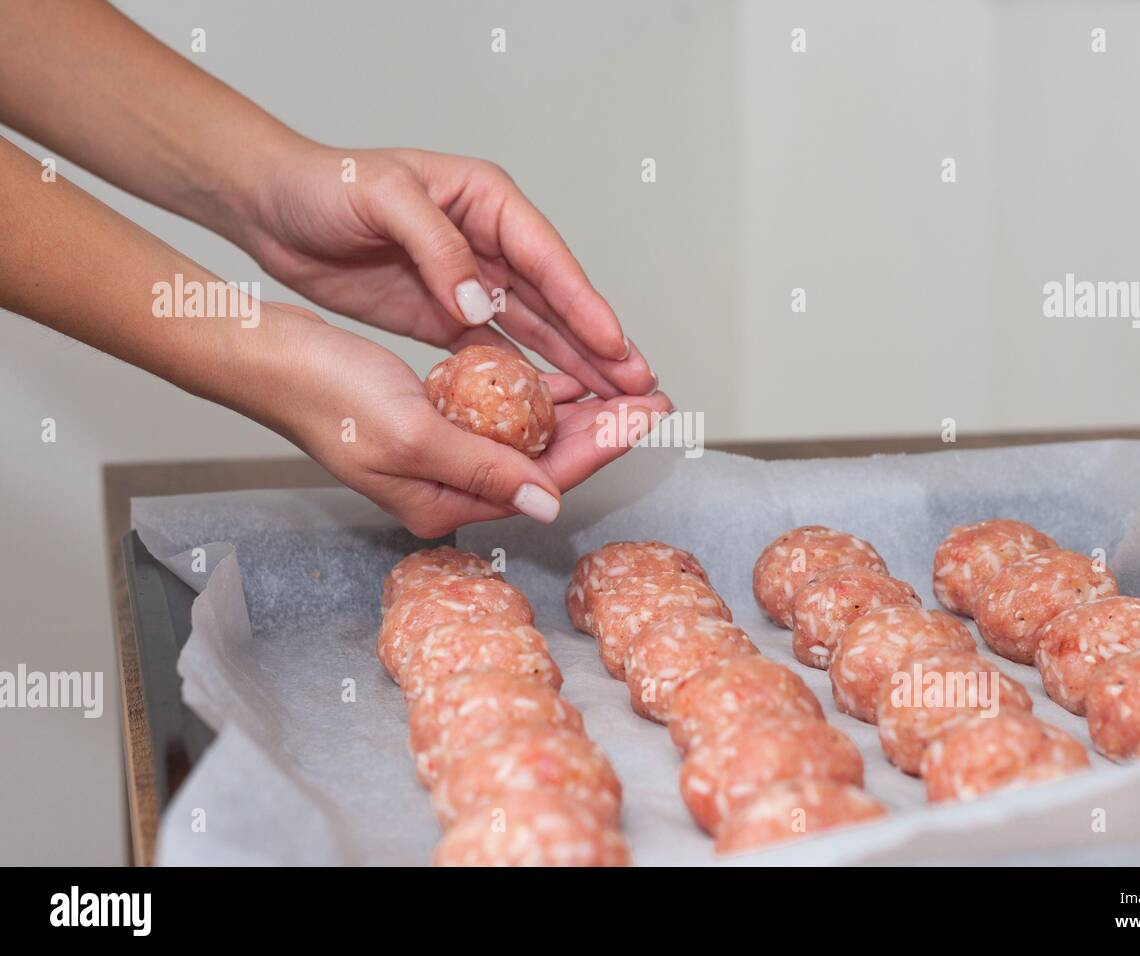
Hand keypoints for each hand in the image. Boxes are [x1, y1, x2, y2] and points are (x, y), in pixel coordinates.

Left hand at [239, 144, 655, 399]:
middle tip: (640, 389)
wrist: (272, 206)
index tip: (616, 347)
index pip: (549, 260)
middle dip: (599, 347)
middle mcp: (489, 241)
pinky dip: (526, 377)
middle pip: (557, 301)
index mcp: (487, 201)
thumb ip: (437, 248)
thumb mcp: (381, 198)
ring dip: (574, 367)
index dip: (587, 306)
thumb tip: (481, 303)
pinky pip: (497, 350)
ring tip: (613, 402)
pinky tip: (553, 405)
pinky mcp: (445, 313)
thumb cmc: (324, 185)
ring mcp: (470, 281)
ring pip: (536, 330)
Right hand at [253, 304, 669, 537]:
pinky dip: (534, 398)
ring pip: (528, 439)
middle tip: (656, 400)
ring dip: (577, 413)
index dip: (602, 446)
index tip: (647, 416)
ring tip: (626, 389)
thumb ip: (482, 468)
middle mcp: (448, 489)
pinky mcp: (434, 427)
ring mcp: (442, 459)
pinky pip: (500, 418)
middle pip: (546, 462)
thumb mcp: (411, 433)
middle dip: (604, 430)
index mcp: (443, 503)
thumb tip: (548, 501)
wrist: (270, 358)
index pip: (544, 479)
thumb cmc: (324, 395)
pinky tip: (565, 379)